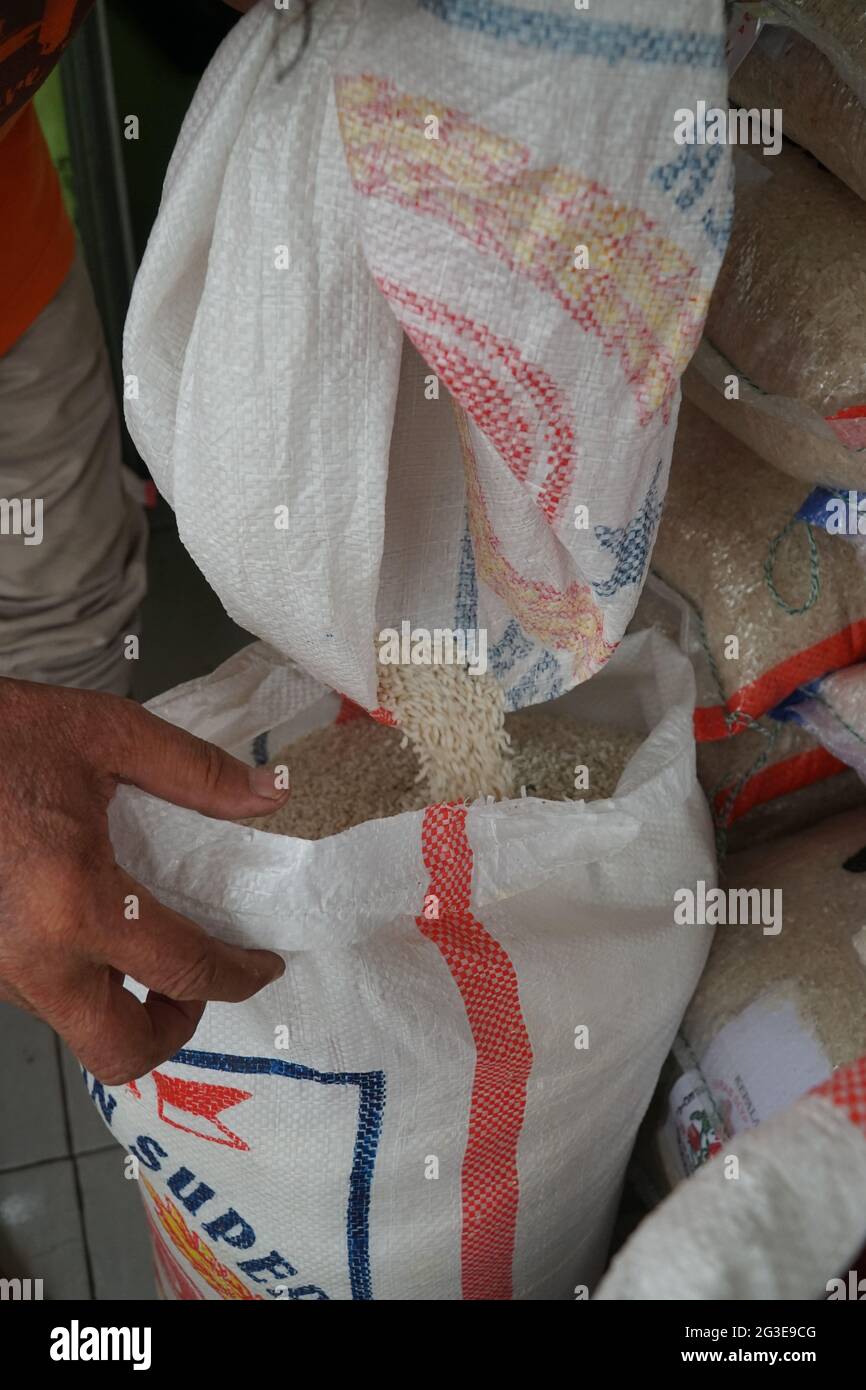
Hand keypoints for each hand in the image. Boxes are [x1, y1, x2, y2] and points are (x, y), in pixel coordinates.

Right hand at [0, 678, 287, 1084]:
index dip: (238, 976)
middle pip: (120, 1050)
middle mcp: (30, 957)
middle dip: (172, 1029)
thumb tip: (270, 793)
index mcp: (76, 902)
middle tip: (192, 986)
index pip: (184, 969)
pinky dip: (69, 974)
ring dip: (114, 999)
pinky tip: (78, 923)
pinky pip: (32, 991)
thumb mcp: (104, 733)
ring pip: (71, 1022)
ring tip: (138, 941)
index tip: (262, 967)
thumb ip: (195, 772)